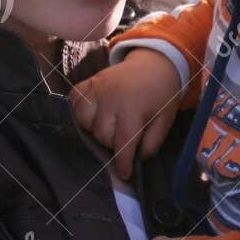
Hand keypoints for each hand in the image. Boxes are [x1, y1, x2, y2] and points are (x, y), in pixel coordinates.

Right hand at [70, 49, 183, 179]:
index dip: (122, 163)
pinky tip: (94, 114)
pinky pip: (74, 104)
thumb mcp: (165, 120)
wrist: (154, 64)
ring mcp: (96, 89)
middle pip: (101, 135)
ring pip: (84, 123)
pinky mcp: (87, 83)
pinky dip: (80, 113)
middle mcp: (110, 99)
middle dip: (112, 143)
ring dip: (95, 129)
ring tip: (109, 126)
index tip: (123, 175)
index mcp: (133, 109)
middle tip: (122, 137)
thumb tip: (137, 160)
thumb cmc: (161, 95)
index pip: (123, 143)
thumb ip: (152, 142)